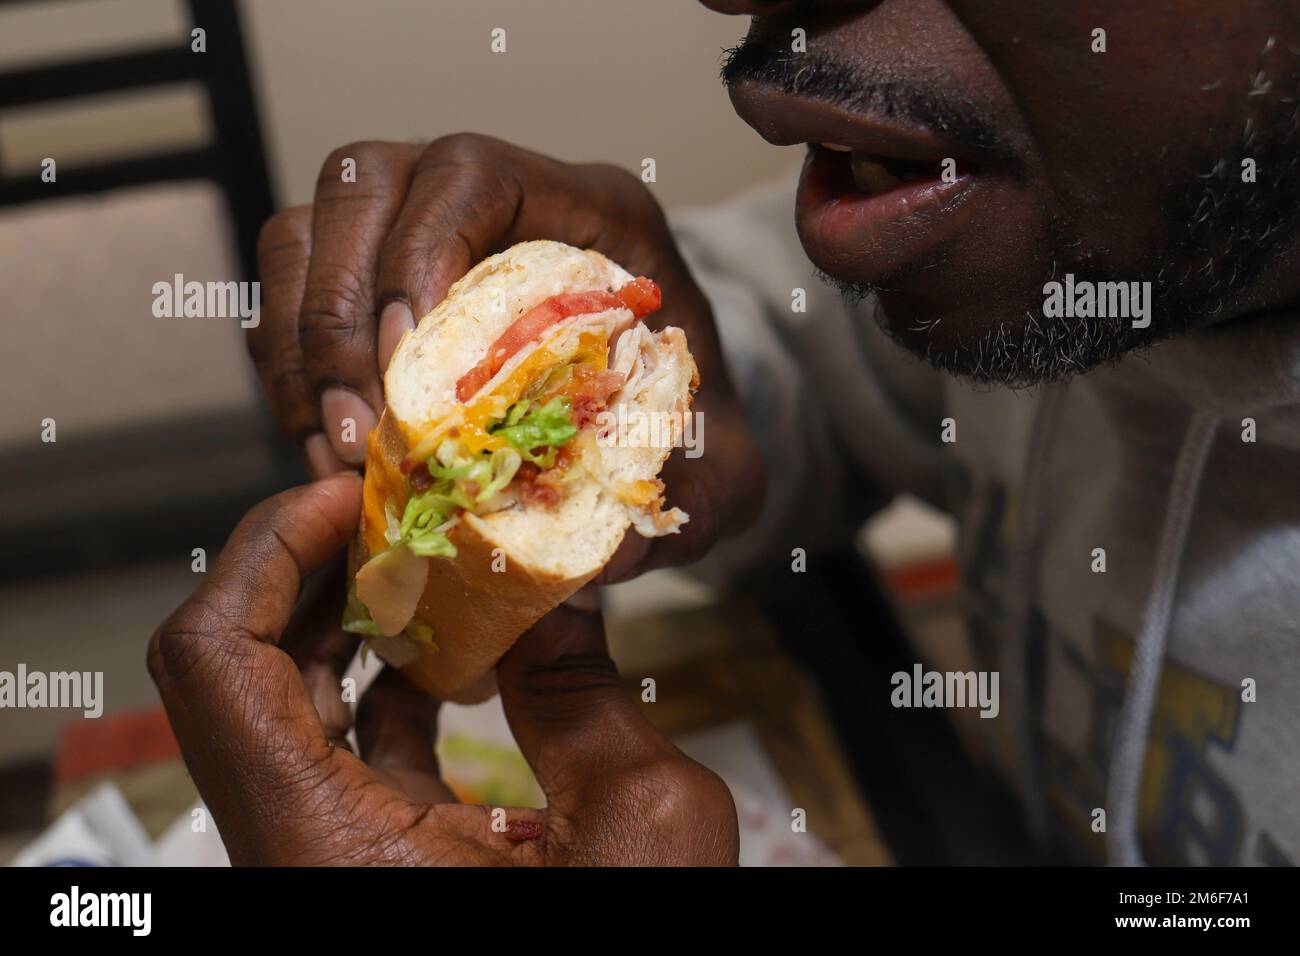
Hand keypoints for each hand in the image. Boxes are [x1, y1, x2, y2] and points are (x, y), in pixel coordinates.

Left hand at [146, 475, 738, 865]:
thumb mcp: (639, 825)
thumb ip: (585, 690)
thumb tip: (556, 589)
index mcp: (322, 851)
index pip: (215, 662)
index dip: (264, 549)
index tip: (347, 494)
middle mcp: (294, 852)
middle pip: (236, 670)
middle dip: (311, 566)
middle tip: (392, 506)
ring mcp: (321, 855)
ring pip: (283, 705)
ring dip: (347, 615)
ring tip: (425, 556)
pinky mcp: (359, 859)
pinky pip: (340, 747)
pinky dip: (385, 677)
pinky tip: (452, 639)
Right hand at [249, 134, 763, 580]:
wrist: (671, 422)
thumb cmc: (692, 428)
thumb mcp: (718, 465)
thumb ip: (683, 502)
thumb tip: (594, 563)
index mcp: (587, 210)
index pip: (471, 174)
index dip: (420, 251)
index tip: (404, 356)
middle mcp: (491, 202)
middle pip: (361, 184)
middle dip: (338, 313)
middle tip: (360, 434)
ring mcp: (416, 234)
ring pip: (304, 235)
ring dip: (298, 346)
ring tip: (337, 453)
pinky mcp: (369, 288)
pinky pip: (287, 297)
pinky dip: (286, 371)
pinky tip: (324, 450)